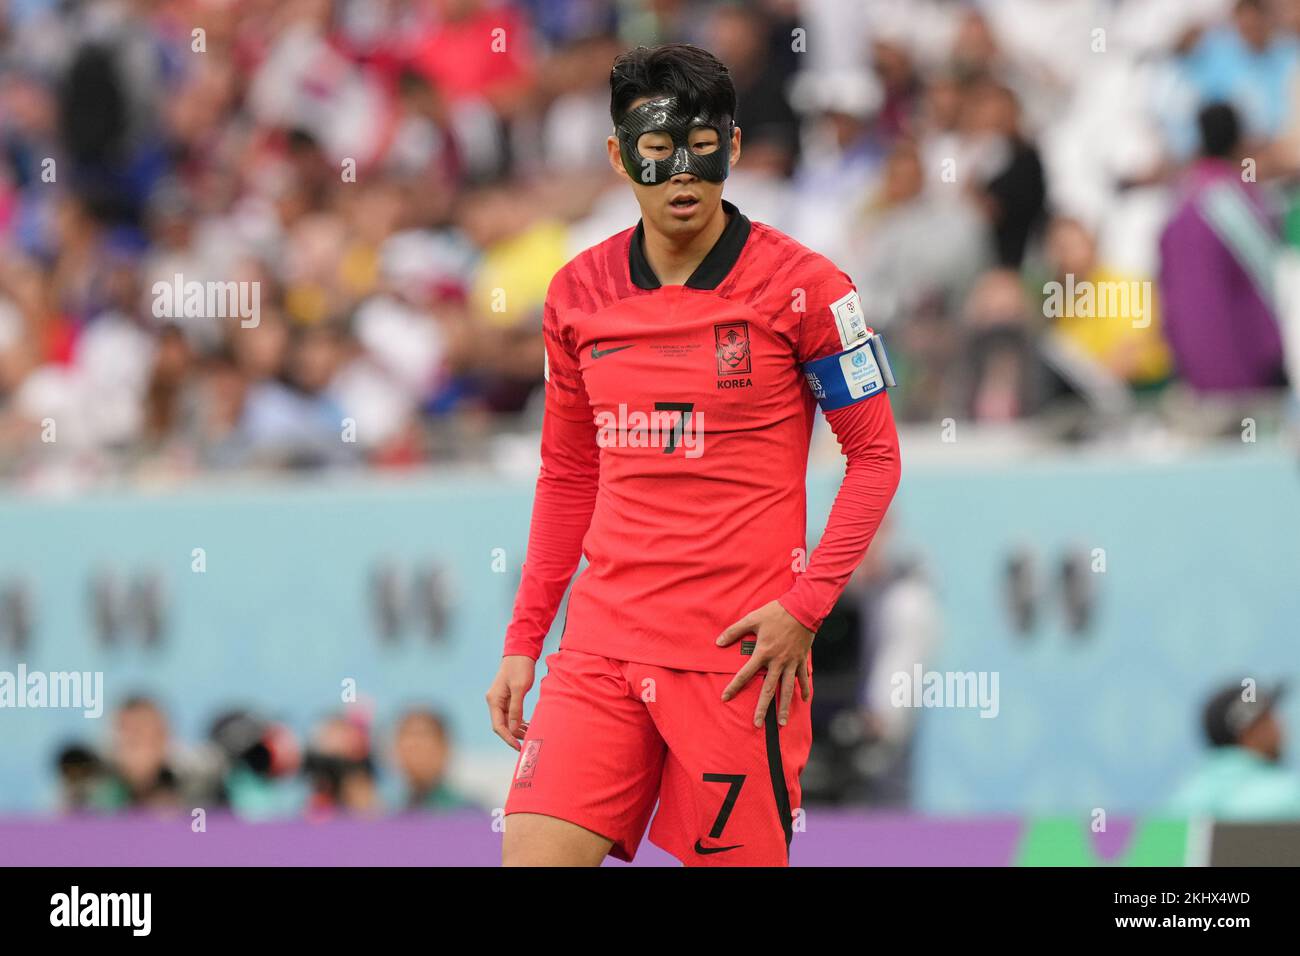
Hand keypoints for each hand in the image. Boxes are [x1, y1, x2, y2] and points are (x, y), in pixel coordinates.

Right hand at [486, 655, 535, 749]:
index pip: (498, 726)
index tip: (519, 747)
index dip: (508, 738)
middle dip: (514, 735)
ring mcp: (500, 700)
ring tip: (532, 734)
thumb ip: (516, 708)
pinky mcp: (507, 697)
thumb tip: (514, 728)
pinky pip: (511, 714)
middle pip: (502, 725)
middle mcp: (494, 701)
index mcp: (494, 700)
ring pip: (508, 721)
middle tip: (529, 742)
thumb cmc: (520, 667)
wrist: (521, 652)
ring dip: (518, 729)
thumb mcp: (519, 688)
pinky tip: (529, 725)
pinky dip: (519, 721)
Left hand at [716, 600, 812, 726]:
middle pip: (768, 690)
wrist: (803, 608)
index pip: (745, 674)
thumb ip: (734, 631)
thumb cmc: (776, 613)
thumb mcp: (752, 619)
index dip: (734, 686)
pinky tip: (805, 700)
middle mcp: (777, 662)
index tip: (725, 698)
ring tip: (782, 723)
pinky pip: (804, 677)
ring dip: (784, 707)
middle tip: (756, 724)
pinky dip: (805, 688)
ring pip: (787, 689)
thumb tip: (718, 642)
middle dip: (761, 708)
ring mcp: (791, 662)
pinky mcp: (802, 659)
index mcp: (763, 653)